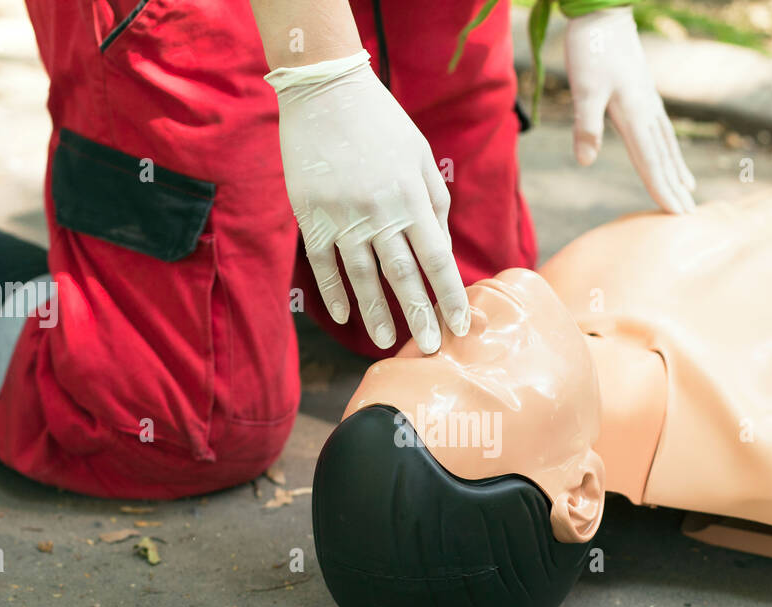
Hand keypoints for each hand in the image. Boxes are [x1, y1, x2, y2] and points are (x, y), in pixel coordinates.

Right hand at [267, 52, 469, 352]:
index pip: (437, 260)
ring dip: (374, 313)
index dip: (449, 297)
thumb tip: (442, 246)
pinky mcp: (312, 215)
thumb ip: (435, 201)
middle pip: (403, 276)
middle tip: (428, 349)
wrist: (326, 92)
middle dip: (418, 316)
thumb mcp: (420, 154)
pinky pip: (324, 263)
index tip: (459, 327)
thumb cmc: (381, 123)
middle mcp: (380, 213)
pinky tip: (343, 315)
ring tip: (384, 342)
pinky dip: (334, 291)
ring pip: (362, 277)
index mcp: (412, 199)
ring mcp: (343, 216)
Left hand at [564, 6, 695, 212]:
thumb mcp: (583, 87)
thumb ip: (585, 124)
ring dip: (676, 168)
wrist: (603, 11)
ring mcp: (648, 101)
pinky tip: (670, 152)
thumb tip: (585, 161)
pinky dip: (669, 147)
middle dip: (674, 187)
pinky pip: (661, 128)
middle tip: (689, 216)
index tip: (677, 214)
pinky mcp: (643, 92)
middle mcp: (647, 111)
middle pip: (663, 157)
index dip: (662, 189)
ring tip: (688, 189)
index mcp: (635, 114)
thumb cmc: (591, 48)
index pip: (650, 162)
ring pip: (666, 143)